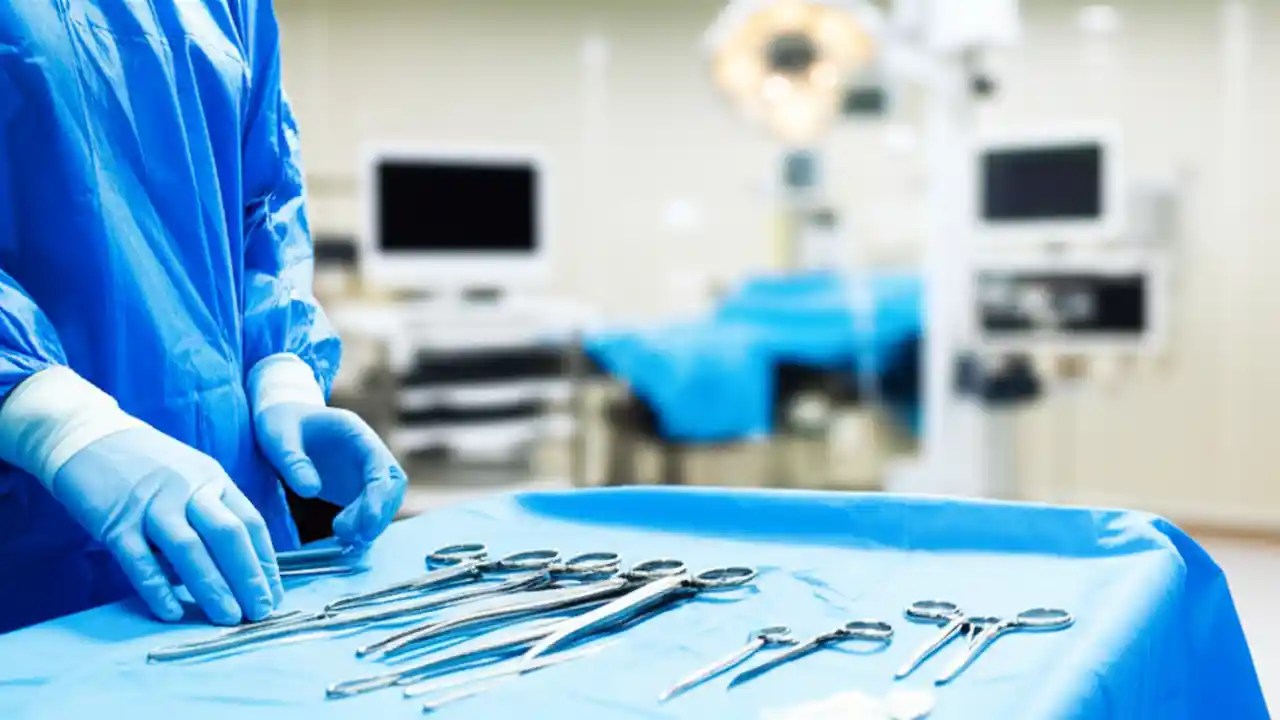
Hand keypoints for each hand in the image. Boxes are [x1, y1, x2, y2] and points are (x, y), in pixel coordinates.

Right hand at [52, 427, 282, 624]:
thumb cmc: (146, 463)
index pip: (251, 523)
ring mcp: (152, 505)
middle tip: (260, 612)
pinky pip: (141, 560)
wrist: (86, 436)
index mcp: (213, 479)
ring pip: (189, 550)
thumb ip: (214, 511)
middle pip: (228, 536)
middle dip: (248, 578)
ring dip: (212, 587)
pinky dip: (158, 589)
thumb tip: (239, 561)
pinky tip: (172, 612)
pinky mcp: (116, 522)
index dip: (265, 562)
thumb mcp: (192, 474)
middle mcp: (189, 489)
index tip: (274, 593)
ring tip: (228, 618)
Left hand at [254, 404, 405, 546]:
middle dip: (379, 513)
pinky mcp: (356, 487)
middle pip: (393, 485)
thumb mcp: (278, 436)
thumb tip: (311, 491)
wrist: (283, 420)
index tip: (365, 522)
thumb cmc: (281, 423)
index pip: (381, 465)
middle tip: (349, 535)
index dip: (379, 495)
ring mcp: (365, 471)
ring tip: (344, 540)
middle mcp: (369, 453)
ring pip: (386, 500)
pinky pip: (371, 509)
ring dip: (373, 522)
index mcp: (357, 434)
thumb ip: (293, 461)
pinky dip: (363, 526)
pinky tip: (344, 540)